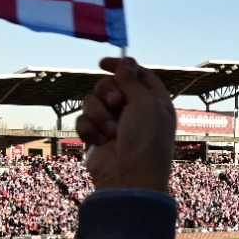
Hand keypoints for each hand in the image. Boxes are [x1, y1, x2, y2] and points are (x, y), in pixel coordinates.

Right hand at [76, 57, 175, 193]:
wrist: (128, 177)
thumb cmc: (145, 141)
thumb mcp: (145, 104)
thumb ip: (132, 80)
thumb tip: (127, 61)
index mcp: (154, 102)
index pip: (138, 75)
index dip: (121, 66)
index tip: (104, 63)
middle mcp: (135, 111)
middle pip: (110, 84)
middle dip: (108, 91)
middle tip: (116, 103)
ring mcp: (115, 124)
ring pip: (92, 100)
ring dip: (99, 113)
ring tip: (111, 131)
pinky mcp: (97, 135)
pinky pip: (83, 119)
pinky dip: (90, 129)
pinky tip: (100, 141)